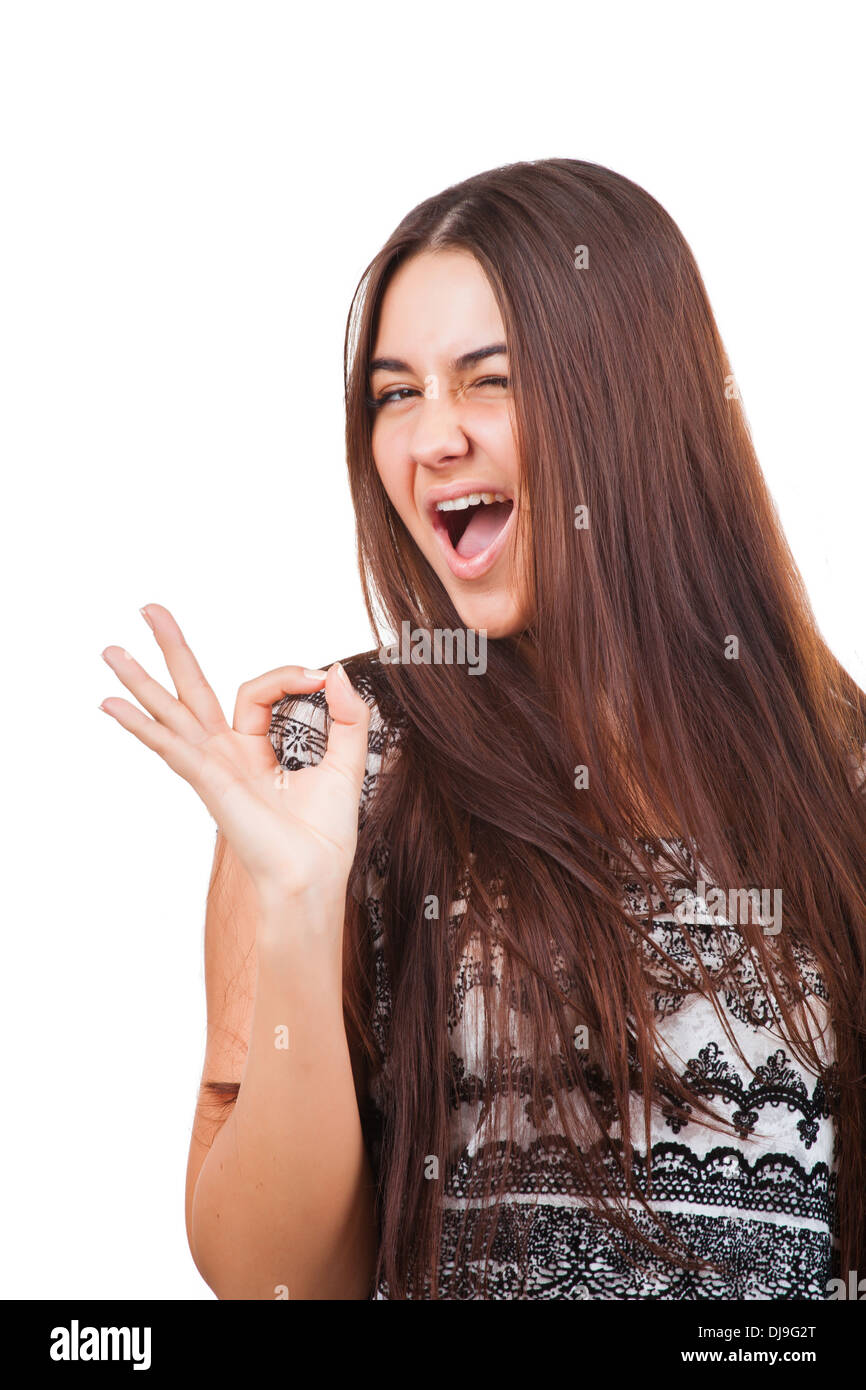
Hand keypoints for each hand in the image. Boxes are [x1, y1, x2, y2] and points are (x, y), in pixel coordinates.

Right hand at [99, 604, 370, 908]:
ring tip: (111, 650)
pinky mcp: (209, 781)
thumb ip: (349, 715)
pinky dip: (141, 725)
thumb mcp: (347, 762)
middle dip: (172, 648)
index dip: (288, 675)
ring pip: (170, 712)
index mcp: (253, 749)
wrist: (313, 875)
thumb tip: (336, 672)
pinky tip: (112, 705)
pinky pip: (171, 746)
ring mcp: (212, 767)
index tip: (321, 677)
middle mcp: (225, 754)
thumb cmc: (323, 835)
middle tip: (149, 609)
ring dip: (140, 681)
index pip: (257, 691)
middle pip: (191, 689)